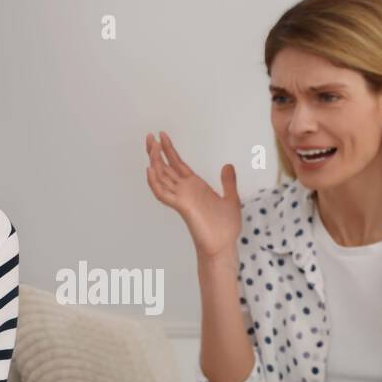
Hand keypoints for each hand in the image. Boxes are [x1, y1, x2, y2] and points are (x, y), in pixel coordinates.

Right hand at [145, 131, 241, 259]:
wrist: (223, 245)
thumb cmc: (225, 228)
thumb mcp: (231, 199)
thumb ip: (228, 182)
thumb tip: (228, 166)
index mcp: (194, 186)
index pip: (177, 164)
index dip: (169, 150)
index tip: (162, 136)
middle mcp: (185, 191)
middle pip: (165, 167)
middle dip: (156, 152)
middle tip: (149, 136)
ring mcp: (181, 198)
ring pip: (162, 177)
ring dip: (155, 162)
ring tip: (151, 146)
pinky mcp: (182, 207)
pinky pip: (163, 194)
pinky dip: (155, 183)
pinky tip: (150, 170)